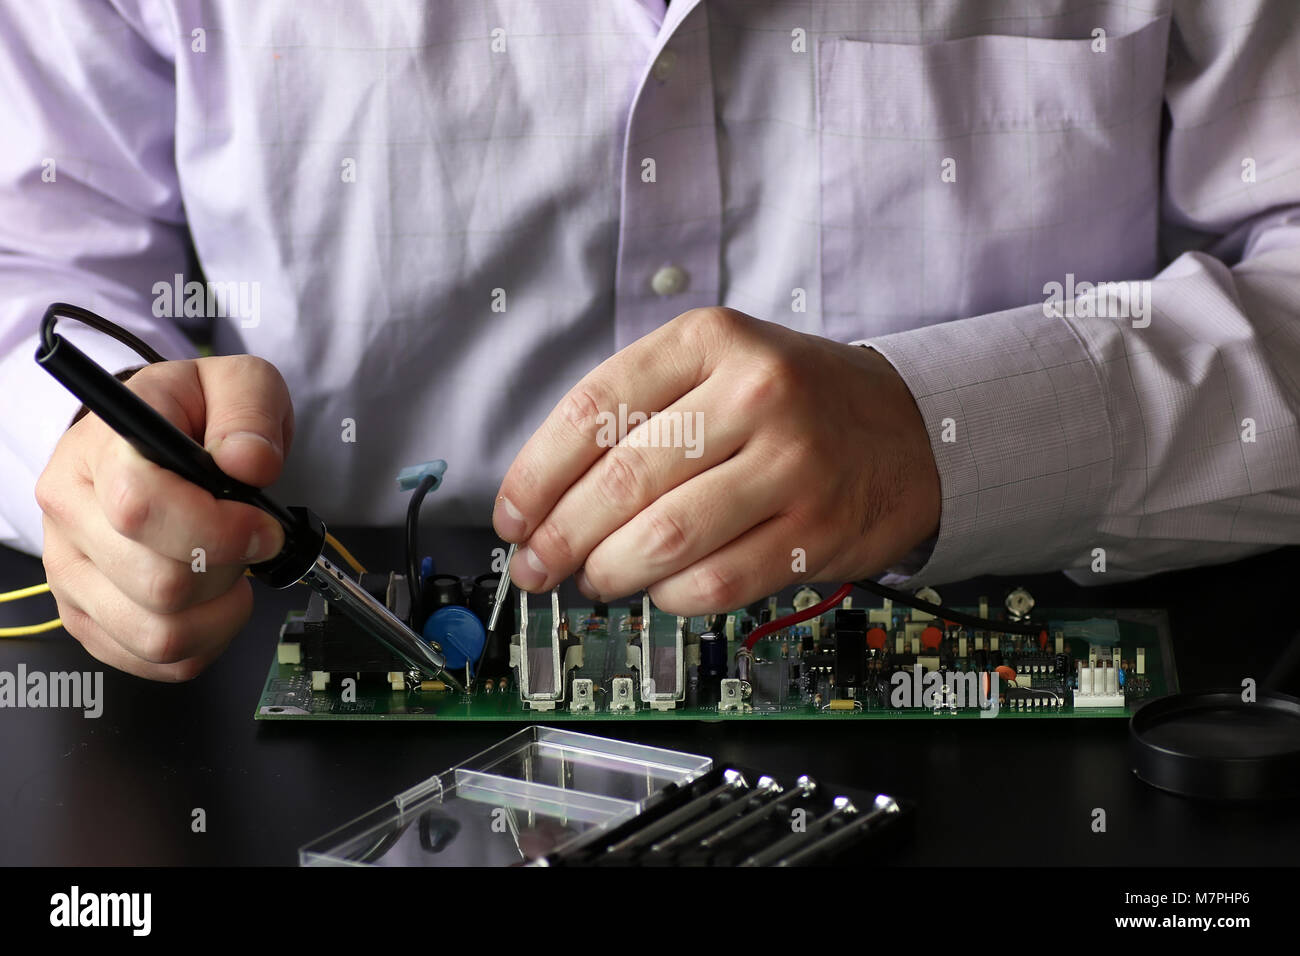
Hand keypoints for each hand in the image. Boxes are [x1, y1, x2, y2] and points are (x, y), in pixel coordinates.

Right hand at [36, 356, 292, 679]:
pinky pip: (159, 662)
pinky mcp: (89, 620)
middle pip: (158, 584)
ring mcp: (73, 575)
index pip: (141, 509)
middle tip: (249, 540)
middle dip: (229, 568)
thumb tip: (249, 462)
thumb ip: (249, 412)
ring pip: (159, 635)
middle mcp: (70, 517)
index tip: (262, 523)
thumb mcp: (234, 383)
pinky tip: (215, 599)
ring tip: (231, 569)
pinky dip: (208, 641)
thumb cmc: (189, 415)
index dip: (219, 529)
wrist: (151, 439)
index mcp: (97, 453)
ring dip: (221, 611)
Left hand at [493, 307, 939, 613]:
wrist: (906, 426)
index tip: (512, 518)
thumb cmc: (789, 401)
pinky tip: (659, 591)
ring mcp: (793, 463)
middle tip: (536, 568)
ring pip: (665, 538)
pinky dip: (671, 597)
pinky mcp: (818, 529)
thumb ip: (637, 413)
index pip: (593, 410)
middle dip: (560, 539)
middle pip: (621, 481)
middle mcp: (754, 393)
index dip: (536, 476)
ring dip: (610, 573)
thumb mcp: (715, 366)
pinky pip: (717, 581)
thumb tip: (546, 500)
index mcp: (709, 341)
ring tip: (594, 580)